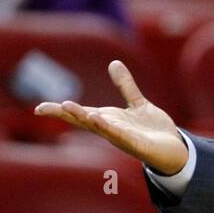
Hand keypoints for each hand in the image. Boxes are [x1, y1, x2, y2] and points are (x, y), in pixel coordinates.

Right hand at [33, 60, 188, 175]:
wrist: (175, 149)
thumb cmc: (152, 130)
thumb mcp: (137, 103)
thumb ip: (125, 85)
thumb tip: (114, 63)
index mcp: (108, 119)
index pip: (80, 113)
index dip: (60, 111)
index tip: (38, 108)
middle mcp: (111, 130)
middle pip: (84, 121)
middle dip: (66, 114)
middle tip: (45, 108)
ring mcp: (123, 138)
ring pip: (100, 128)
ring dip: (84, 117)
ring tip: (67, 107)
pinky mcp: (138, 145)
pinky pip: (122, 136)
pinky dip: (109, 128)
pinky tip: (98, 119)